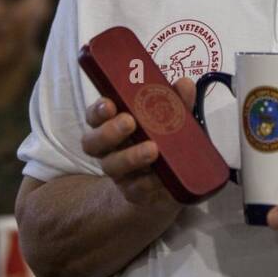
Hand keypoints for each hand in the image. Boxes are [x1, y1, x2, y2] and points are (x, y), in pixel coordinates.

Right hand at [83, 78, 194, 214]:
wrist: (172, 180)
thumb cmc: (164, 139)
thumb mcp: (172, 118)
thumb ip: (176, 102)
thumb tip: (184, 84)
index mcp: (112, 124)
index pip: (95, 116)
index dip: (97, 110)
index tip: (109, 104)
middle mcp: (109, 149)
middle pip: (93, 142)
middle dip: (109, 131)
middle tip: (129, 122)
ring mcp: (119, 172)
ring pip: (111, 166)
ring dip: (130, 156)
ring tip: (152, 149)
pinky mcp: (133, 192)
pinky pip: (134, 189)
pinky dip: (147, 182)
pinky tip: (159, 177)